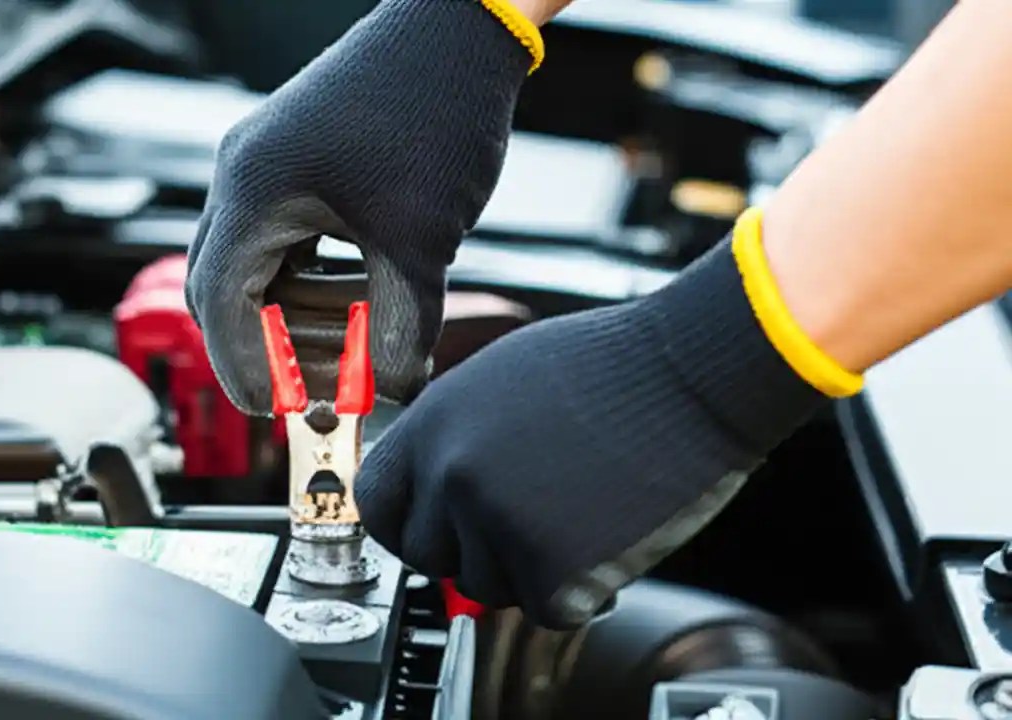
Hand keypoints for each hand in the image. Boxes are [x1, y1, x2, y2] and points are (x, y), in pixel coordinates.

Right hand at [185, 0, 538, 414]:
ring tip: (351, 342)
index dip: (243, 369)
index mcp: (253, 192)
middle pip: (225, 288)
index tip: (272, 413)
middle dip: (268, 346)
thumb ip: (403, 328)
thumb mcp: (421, 242)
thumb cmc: (434, 114)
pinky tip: (361, 293)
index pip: (219, 306)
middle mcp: (244, 175)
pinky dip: (313, 275)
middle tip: (313, 389)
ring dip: (295, 312)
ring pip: (256, 263)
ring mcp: (267, 161)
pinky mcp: (297, 157)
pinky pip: (285, 235)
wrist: (461, 26)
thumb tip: (393, 392)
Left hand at [354, 238, 829, 628]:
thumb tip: (435, 491)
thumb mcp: (501, 379)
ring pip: (489, 588)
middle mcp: (453, 475)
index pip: (378, 502)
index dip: (409, 523)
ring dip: (530, 569)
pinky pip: (547, 610)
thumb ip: (457, 437)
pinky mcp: (554, 571)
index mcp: (433, 424)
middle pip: (431, 556)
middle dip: (476, 550)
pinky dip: (581, 591)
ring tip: (580, 514)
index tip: (437, 530)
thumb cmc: (614, 366)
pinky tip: (608, 539)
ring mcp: (499, 525)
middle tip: (530, 524)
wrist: (692, 374)